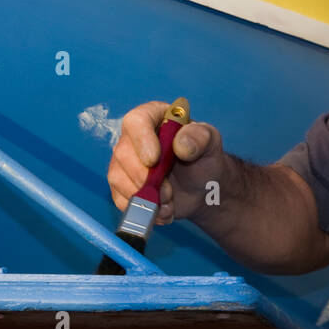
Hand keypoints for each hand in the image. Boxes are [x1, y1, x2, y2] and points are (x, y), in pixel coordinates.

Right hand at [107, 101, 225, 223]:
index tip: (154, 160)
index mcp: (153, 117)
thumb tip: (181, 144)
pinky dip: (142, 210)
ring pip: (118, 178)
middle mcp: (133, 138)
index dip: (141, 140)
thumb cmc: (204, 158)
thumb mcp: (210, 142)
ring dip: (145, 196)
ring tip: (169, 202)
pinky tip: (162, 211)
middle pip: (123, 153)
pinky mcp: (122, 186)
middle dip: (146, 178)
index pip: (136, 121)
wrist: (201, 188)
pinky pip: (120, 200)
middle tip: (169, 191)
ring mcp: (124, 163)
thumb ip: (200, 136)